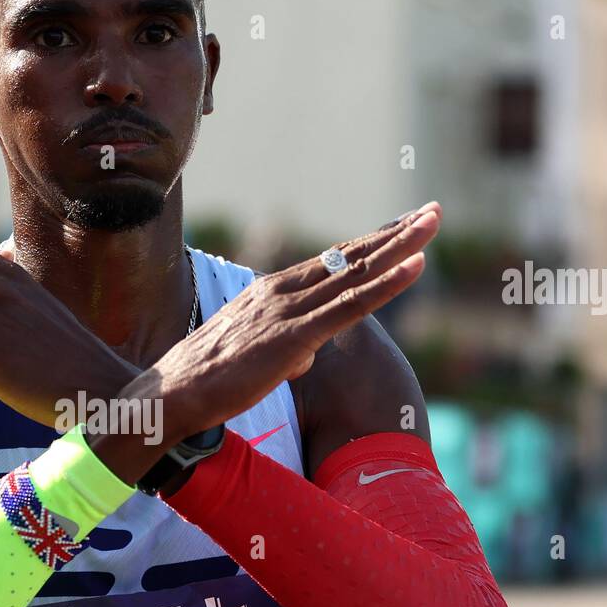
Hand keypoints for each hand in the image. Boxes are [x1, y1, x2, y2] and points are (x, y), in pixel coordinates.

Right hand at [132, 203, 441, 444]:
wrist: (172, 394)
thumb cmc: (209, 380)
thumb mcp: (256, 355)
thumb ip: (288, 348)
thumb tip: (305, 354)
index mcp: (273, 292)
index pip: (333, 262)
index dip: (371, 243)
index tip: (402, 228)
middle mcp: (283, 291)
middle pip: (351, 256)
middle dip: (395, 233)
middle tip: (433, 212)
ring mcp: (290, 310)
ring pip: (357, 271)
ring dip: (401, 245)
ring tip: (433, 222)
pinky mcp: (295, 336)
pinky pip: (352, 305)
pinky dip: (388, 284)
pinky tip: (416, 266)